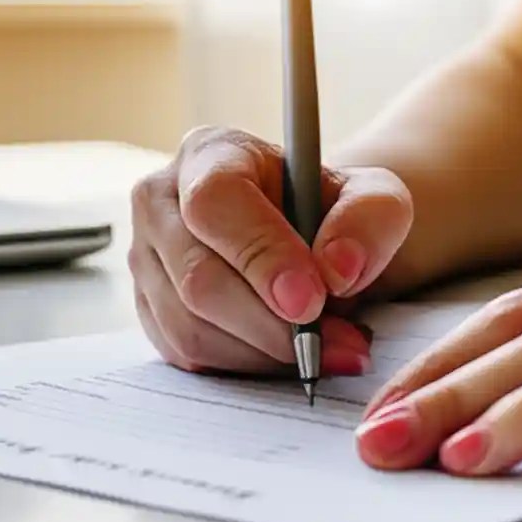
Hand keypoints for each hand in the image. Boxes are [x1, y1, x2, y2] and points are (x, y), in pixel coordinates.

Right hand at [129, 127, 412, 375]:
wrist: (308, 241)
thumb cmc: (332, 212)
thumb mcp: (374, 199)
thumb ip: (369, 220)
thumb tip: (337, 268)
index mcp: (209, 154)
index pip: (215, 203)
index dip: (261, 256)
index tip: (311, 299)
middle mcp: (161, 202)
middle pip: (199, 279)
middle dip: (273, 325)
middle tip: (336, 342)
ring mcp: (147, 260)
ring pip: (191, 328)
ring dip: (265, 353)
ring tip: (325, 349)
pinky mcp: (150, 311)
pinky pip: (189, 356)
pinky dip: (247, 367)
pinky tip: (289, 355)